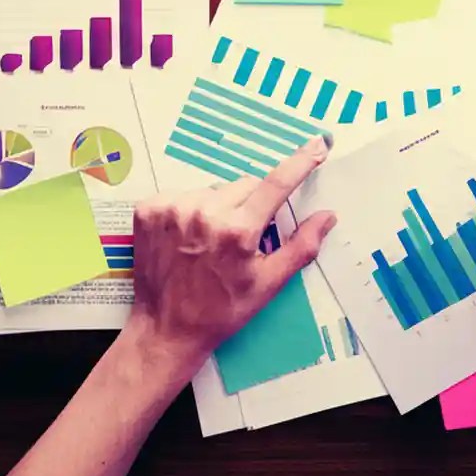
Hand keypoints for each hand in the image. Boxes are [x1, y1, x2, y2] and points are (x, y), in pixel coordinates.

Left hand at [126, 137, 336, 367]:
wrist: (166, 329)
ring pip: (214, 190)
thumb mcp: (268, 284)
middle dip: (252, 205)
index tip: (317, 146)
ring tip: (209, 243)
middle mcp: (204, 213)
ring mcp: (172, 209)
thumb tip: (327, 216)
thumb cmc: (221, 311)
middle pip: (245, 186)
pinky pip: (183, 195)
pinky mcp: (148, 210)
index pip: (276, 184)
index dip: (300, 162)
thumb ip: (301, 247)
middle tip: (243, 238)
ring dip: (220, 207)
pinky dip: (190, 210)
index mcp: (237, 231)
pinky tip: (186, 238)